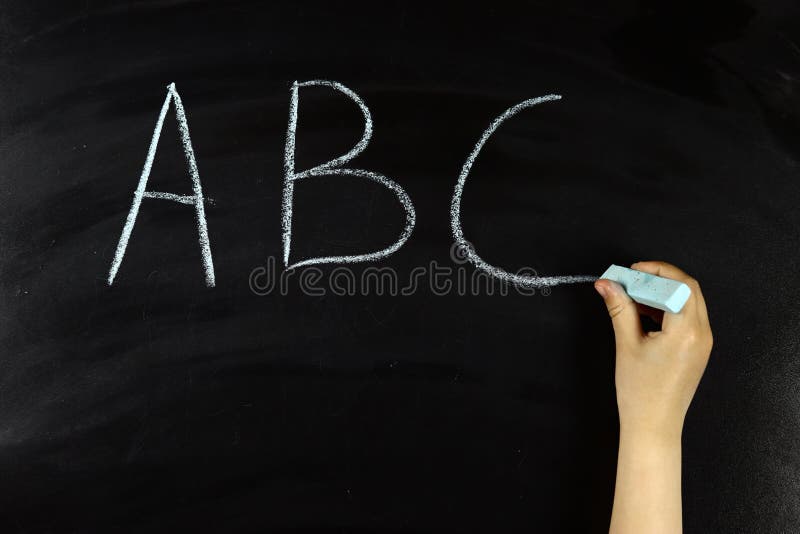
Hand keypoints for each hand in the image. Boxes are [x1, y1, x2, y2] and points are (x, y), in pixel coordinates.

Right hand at [594, 261, 712, 441]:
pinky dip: (666, 308)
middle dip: (659, 278)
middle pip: (687, 289)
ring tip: (633, 296)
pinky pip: (687, 317)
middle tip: (631, 280)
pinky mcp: (698, 348)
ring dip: (662, 293)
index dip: (655, 271)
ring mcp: (703, 342)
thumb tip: (608, 284)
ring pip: (688, 302)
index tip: (630, 272)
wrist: (653, 425)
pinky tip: (643, 312)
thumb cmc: (641, 393)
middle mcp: (702, 334)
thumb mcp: (626, 344)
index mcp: (687, 332)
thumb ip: (619, 308)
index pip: (679, 285)